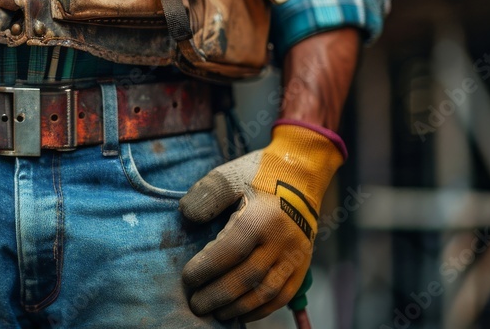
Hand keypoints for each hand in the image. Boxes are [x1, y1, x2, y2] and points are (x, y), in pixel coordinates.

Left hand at [179, 121, 344, 320]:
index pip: (229, 252)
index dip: (206, 270)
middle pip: (246, 278)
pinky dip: (262, 310)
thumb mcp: (229, 175)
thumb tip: (187, 217)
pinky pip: (284, 295)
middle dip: (217, 295)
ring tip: (215, 313)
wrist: (302, 174)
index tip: (187, 279)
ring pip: (265, 292)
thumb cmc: (258, 175)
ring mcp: (295, 255)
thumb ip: (206, 194)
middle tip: (195, 304)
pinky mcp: (303, 264)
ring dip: (238, 307)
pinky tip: (242, 314)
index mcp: (261, 218)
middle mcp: (281, 240)